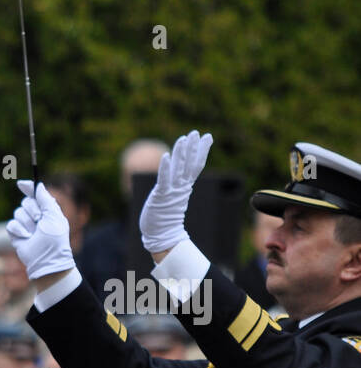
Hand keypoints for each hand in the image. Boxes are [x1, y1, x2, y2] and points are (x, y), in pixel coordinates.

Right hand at [7, 180, 74, 279]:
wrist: (46, 260)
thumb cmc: (54, 239)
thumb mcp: (54, 216)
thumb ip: (45, 199)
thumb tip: (38, 185)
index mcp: (47, 209)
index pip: (35, 194)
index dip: (28, 188)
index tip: (21, 184)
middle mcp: (35, 216)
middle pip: (26, 202)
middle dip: (32, 210)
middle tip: (39, 220)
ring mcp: (24, 225)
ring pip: (18, 212)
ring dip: (27, 223)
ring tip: (33, 233)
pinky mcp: (15, 234)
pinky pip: (11, 224)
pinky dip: (18, 230)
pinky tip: (26, 237)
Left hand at [139, 130, 212, 253]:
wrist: (161, 235)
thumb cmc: (165, 217)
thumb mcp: (173, 197)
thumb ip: (177, 185)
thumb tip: (182, 177)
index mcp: (184, 186)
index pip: (196, 165)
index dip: (202, 151)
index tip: (207, 136)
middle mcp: (180, 187)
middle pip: (189, 164)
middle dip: (193, 148)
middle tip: (197, 132)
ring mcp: (171, 191)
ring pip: (178, 169)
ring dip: (181, 153)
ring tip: (184, 138)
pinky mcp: (160, 196)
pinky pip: (164, 179)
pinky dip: (165, 168)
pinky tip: (167, 156)